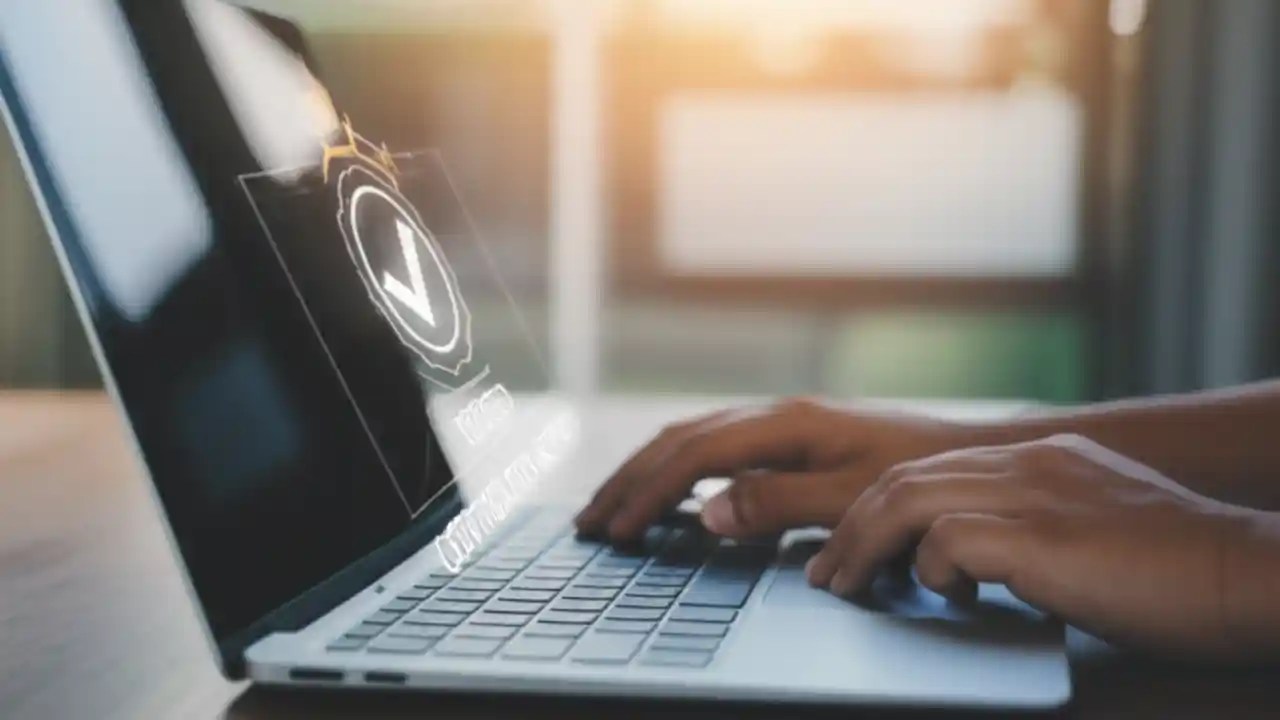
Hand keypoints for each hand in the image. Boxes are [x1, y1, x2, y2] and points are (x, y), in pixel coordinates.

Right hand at [574, 399, 966, 541]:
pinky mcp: (792, 436)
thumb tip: (707, 512)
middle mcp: (774, 415)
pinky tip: (674, 493)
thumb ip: (779, 503)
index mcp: (783, 424)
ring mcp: (781, 422)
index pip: (693, 458)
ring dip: (647, 472)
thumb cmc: (919, 476)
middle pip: (680, 440)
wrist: (967, 452)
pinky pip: (716, 447)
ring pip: (693, 439)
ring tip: (613, 505)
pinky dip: (679, 470)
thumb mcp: (851, 497)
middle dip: (630, 480)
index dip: (648, 494)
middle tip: (589, 522)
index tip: (615, 530)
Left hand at [805, 433, 1276, 657]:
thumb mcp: (1091, 530)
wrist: (1244, 573)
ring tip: (846, 588)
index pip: (931, 469)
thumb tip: (971, 560)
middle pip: (902, 479)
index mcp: (1038, 458)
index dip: (877, 508)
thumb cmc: (1176, 570)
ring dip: (865, 547)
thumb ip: (1031, 528)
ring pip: (908, 501)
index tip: (849, 547)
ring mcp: (1033, 492)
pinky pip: (950, 540)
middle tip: (825, 574)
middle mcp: (1027, 462)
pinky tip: (948, 598)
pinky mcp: (1042, 535)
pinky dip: (931, 570)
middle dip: (850, 528)